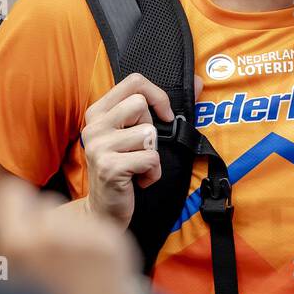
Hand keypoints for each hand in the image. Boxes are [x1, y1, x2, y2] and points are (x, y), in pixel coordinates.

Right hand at [0, 179, 143, 293]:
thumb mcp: (5, 280)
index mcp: (16, 245)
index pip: (14, 195)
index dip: (16, 208)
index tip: (20, 220)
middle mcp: (51, 236)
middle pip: (46, 205)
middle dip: (45, 225)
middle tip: (48, 256)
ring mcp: (85, 239)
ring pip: (75, 218)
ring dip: (73, 234)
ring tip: (73, 270)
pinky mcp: (113, 245)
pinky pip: (102, 229)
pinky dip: (99, 245)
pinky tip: (94, 271)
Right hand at [79, 73, 201, 228]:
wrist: (104, 211)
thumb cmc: (125, 168)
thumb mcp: (134, 134)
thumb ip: (161, 107)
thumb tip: (199, 82)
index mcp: (97, 112)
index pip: (133, 82)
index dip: (156, 95)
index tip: (164, 116)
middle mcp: (93, 126)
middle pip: (141, 105)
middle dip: (151, 129)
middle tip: (139, 149)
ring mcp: (99, 146)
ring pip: (149, 133)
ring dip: (152, 155)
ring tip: (138, 167)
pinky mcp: (109, 167)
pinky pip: (151, 159)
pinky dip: (153, 173)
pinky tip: (139, 181)